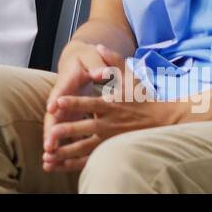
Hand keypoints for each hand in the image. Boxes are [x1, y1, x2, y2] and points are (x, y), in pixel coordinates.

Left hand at [43, 56, 187, 172]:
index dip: (74, 102)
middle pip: (85, 127)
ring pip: (85, 147)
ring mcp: (110, 139)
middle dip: (67, 131)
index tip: (58, 102)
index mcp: (111, 104)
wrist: (163, 120)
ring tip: (49, 155)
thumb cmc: (144, 97)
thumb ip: (114, 61)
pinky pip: (90, 159)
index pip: (90, 103)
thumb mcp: (131, 76)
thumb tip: (100, 45)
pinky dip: (74, 164)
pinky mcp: (110, 150)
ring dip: (66, 152)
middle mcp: (110, 123)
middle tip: (50, 133)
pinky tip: (59, 166)